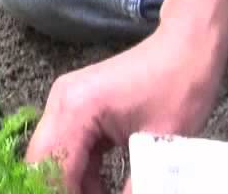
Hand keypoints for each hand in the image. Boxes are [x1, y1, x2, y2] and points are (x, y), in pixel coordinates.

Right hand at [24, 25, 226, 192]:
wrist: (186, 48)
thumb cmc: (179, 88)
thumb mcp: (161, 146)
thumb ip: (138, 185)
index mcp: (77, 108)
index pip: (52, 165)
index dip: (61, 192)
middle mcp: (61, 103)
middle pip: (42, 160)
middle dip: (59, 187)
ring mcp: (66, 103)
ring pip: (52, 155)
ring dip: (71, 182)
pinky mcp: (77, 107)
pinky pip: (68, 146)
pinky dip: (81, 170)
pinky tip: (102, 188)